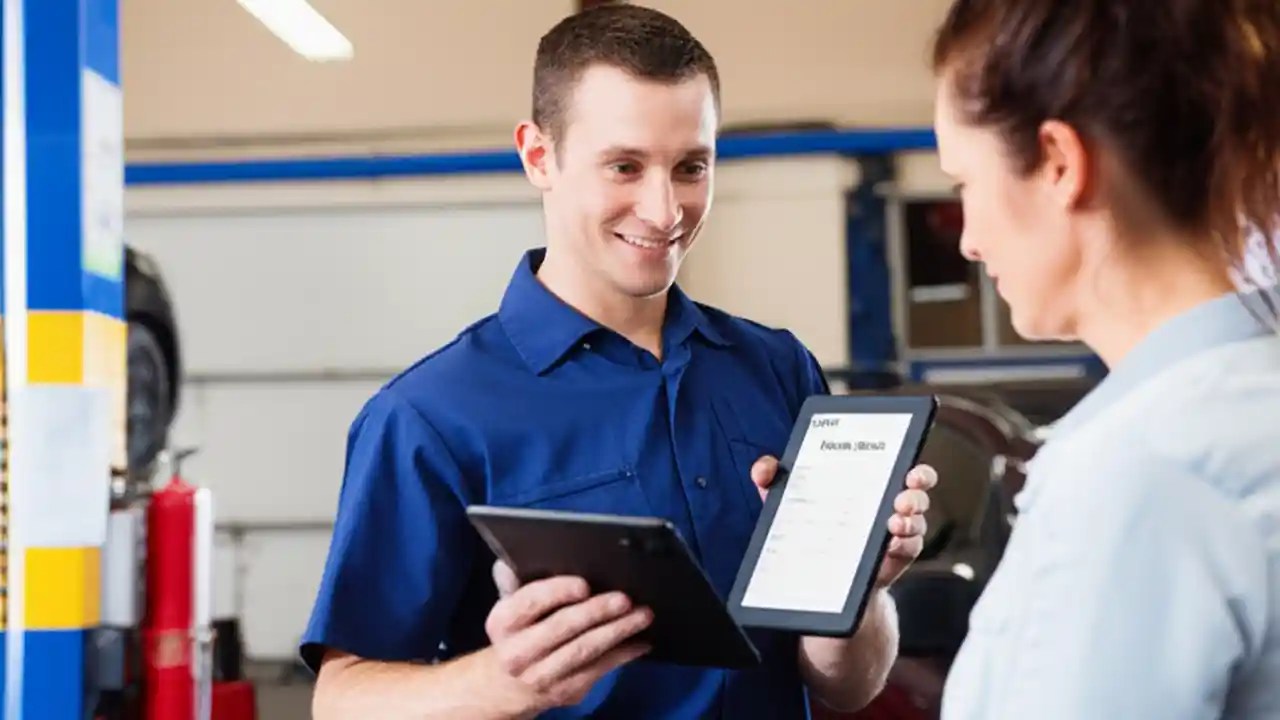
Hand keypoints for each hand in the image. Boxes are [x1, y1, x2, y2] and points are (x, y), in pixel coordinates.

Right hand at [483, 560, 652, 713]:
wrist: (509, 685)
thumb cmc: (518, 634)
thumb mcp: (510, 607)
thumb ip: (515, 583)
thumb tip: (509, 562)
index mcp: (502, 623)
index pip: (529, 602)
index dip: (558, 592)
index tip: (584, 585)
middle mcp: (518, 652)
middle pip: (562, 627)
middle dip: (596, 611)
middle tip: (624, 599)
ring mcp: (542, 675)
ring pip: (584, 650)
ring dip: (618, 631)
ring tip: (642, 614)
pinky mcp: (566, 691)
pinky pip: (599, 670)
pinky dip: (623, 654)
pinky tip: (640, 640)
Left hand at [749, 457, 937, 588]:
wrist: (817, 577)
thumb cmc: (811, 525)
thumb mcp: (789, 501)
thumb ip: (773, 480)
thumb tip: (764, 469)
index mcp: (873, 484)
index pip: (904, 467)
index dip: (914, 466)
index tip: (909, 466)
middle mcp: (892, 506)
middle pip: (918, 493)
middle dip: (918, 489)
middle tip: (903, 495)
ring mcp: (897, 535)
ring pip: (917, 522)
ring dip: (910, 520)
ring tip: (894, 521)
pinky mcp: (894, 559)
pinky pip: (908, 550)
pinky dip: (902, 545)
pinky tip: (889, 544)